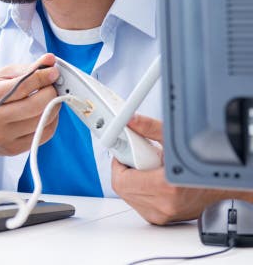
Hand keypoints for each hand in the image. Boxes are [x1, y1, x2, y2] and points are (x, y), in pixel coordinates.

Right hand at [0, 53, 60, 157]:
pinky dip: (50, 121)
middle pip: (35, 105)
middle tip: (52, 86)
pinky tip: (44, 113)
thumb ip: (24, 69)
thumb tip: (49, 61)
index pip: (22, 86)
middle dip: (51, 92)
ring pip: (43, 121)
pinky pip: (43, 134)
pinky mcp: (13, 149)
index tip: (53, 72)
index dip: (43, 77)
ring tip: (48, 98)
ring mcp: (3, 137)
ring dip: (53, 106)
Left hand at [111, 114, 227, 224]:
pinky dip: (139, 191)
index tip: (122, 152)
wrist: (221, 188)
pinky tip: (150, 180)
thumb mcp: (175, 141)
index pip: (121, 180)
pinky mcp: (160, 219)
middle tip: (136, 158)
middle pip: (122, 188)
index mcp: (166, 186)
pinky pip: (137, 203)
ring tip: (147, 169)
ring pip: (128, 196)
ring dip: (131, 181)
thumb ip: (150, 129)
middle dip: (124, 170)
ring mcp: (161, 214)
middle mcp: (163, 204)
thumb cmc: (202, 166)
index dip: (119, 163)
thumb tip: (130, 121)